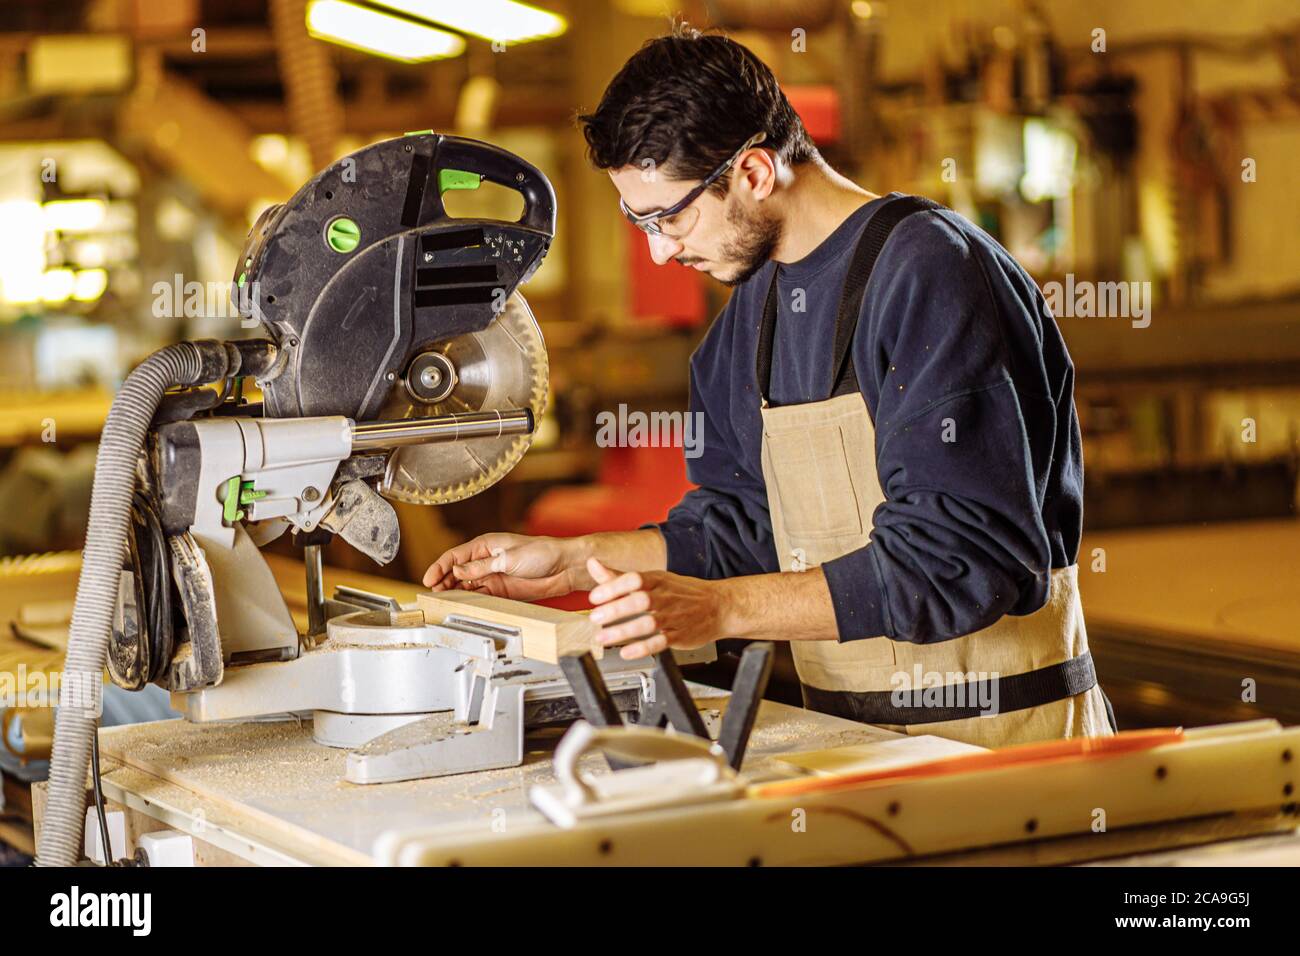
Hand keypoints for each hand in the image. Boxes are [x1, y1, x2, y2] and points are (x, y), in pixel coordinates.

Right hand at [422, 533, 581, 600]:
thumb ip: (483, 566)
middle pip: (456, 572)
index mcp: (485, 545)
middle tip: (433, 594)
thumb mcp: (509, 558)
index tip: (429, 579)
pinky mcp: (500, 591)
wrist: (564, 567)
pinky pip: (479, 596)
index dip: (440, 567)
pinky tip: (460, 606)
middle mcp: (486, 561)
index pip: (455, 556)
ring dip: (454, 593)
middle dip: (443, 582)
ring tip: (442, 602)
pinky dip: (468, 601)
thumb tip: (458, 570)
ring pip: (465, 586)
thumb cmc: (542, 553)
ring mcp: (492, 576)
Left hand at [586, 558, 728, 659]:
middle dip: (615, 609)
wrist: (718, 606)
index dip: (613, 587)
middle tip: (595, 618)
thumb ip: (619, 576)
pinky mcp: (680, 636)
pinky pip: (661, 642)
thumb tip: (593, 564)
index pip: (634, 579)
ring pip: (649, 623)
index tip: (595, 597)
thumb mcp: (653, 579)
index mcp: (658, 580)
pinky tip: (627, 652)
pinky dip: (643, 648)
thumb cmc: (682, 592)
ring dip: (624, 631)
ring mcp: (674, 617)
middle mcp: (665, 597)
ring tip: (603, 637)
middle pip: (640, 600)